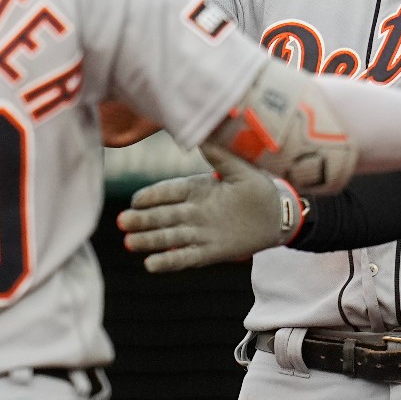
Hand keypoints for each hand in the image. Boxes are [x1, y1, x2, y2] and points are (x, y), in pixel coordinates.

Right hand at [117, 145, 298, 272]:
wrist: (278, 216)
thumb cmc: (258, 189)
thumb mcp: (241, 169)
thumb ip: (220, 155)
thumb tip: (201, 134)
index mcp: (197, 189)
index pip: (168, 192)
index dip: (152, 196)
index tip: (136, 200)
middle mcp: (193, 211)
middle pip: (162, 216)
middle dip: (142, 219)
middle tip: (122, 222)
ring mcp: (199, 233)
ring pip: (168, 236)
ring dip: (149, 240)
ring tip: (129, 243)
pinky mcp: (209, 252)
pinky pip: (185, 257)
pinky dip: (168, 261)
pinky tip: (150, 264)